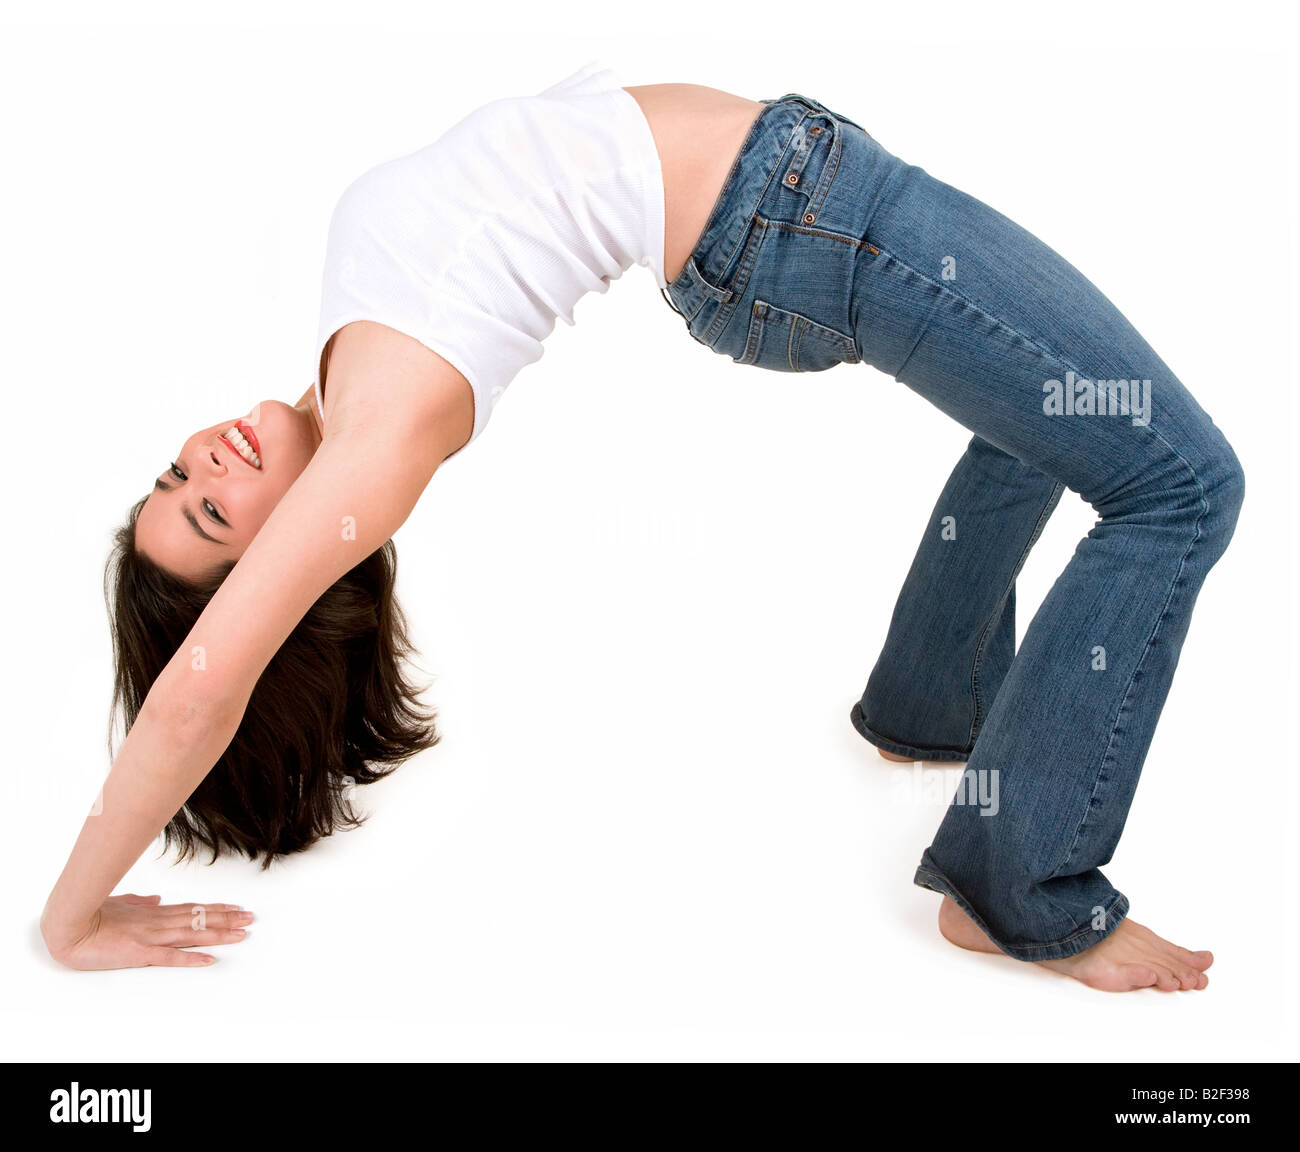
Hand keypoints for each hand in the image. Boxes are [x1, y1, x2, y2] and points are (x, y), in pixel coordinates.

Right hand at [42, 893, 253, 970]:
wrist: (69, 925)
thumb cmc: (90, 915)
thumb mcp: (119, 904)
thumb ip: (139, 902)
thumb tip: (156, 899)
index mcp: (152, 912)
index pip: (192, 908)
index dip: (215, 908)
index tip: (235, 907)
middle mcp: (157, 922)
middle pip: (200, 919)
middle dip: (227, 919)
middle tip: (250, 918)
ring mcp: (150, 937)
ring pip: (192, 934)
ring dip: (219, 934)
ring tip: (241, 934)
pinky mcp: (140, 953)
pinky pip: (170, 957)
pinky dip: (191, 958)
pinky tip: (210, 959)